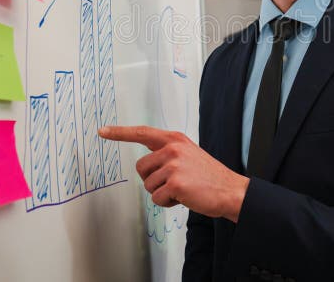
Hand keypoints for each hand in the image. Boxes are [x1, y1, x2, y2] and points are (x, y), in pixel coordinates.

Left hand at [99, 125, 249, 222]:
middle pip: (141, 168)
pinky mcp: (175, 183)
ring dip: (162, 193)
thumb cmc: (209, 176)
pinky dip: (168, 203)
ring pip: (149, 185)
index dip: (120, 133)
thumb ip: (168, 153)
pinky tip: (184, 197)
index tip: (103, 131)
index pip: (142, 133)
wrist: (230, 190)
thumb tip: (147, 162)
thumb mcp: (188, 155)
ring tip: (183, 189)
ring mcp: (173, 165)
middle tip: (174, 182)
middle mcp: (172, 148)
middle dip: (153, 180)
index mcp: (175, 139)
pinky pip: (157, 198)